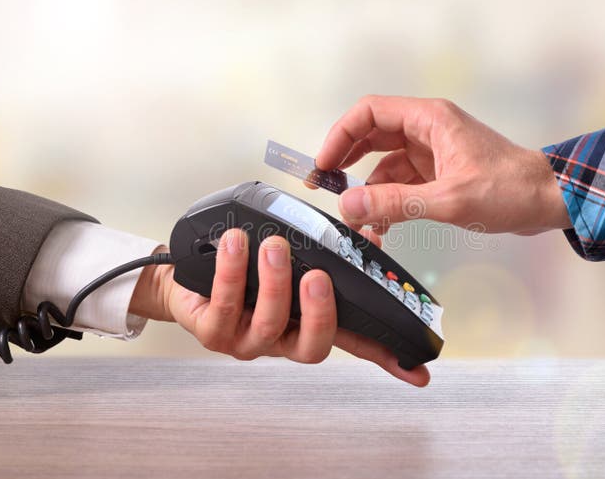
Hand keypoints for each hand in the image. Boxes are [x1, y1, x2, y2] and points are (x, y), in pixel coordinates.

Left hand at [129, 228, 429, 386]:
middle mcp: (282, 338)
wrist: (187, 277)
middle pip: (313, 346)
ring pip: (268, 323)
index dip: (386, 358)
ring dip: (274, 281)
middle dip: (318, 311)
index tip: (417, 370)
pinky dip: (231, 271)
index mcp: (307, 323)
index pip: (354, 343)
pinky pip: (224, 306)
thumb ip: (329, 251)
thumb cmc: (245, 270)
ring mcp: (247, 340)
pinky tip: (235, 244)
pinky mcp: (211, 332)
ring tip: (272, 245)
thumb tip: (368, 232)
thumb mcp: (292, 258)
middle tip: (317, 275)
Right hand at [314, 95, 570, 234]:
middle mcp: (427, 129)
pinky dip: (388, 202)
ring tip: (359, 221)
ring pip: (385, 165)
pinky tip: (382, 226)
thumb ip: (395, 203)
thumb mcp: (448, 199)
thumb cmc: (510, 189)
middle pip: (371, 136)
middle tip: (327, 188)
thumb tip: (349, 205)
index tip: (324, 165)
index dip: (340, 135)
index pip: (369, 112)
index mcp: (429, 119)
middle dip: (347, 163)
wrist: (547, 201)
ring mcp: (432, 152)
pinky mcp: (439, 173)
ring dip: (370, 192)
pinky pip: (402, 184)